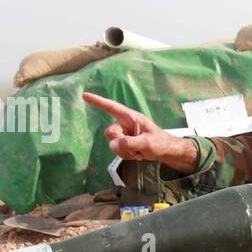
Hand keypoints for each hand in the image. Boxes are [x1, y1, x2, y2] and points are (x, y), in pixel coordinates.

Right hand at [82, 92, 198, 173]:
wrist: (167, 152)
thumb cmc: (160, 143)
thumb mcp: (147, 143)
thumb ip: (130, 143)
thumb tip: (113, 144)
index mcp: (131, 117)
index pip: (112, 107)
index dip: (98, 101)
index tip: (85, 95)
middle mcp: (125, 124)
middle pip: (110, 132)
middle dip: (120, 143)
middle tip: (135, 149)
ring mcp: (124, 134)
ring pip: (112, 143)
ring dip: (124, 152)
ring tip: (138, 153)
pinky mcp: (125, 143)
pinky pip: (117, 150)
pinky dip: (126, 155)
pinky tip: (137, 155)